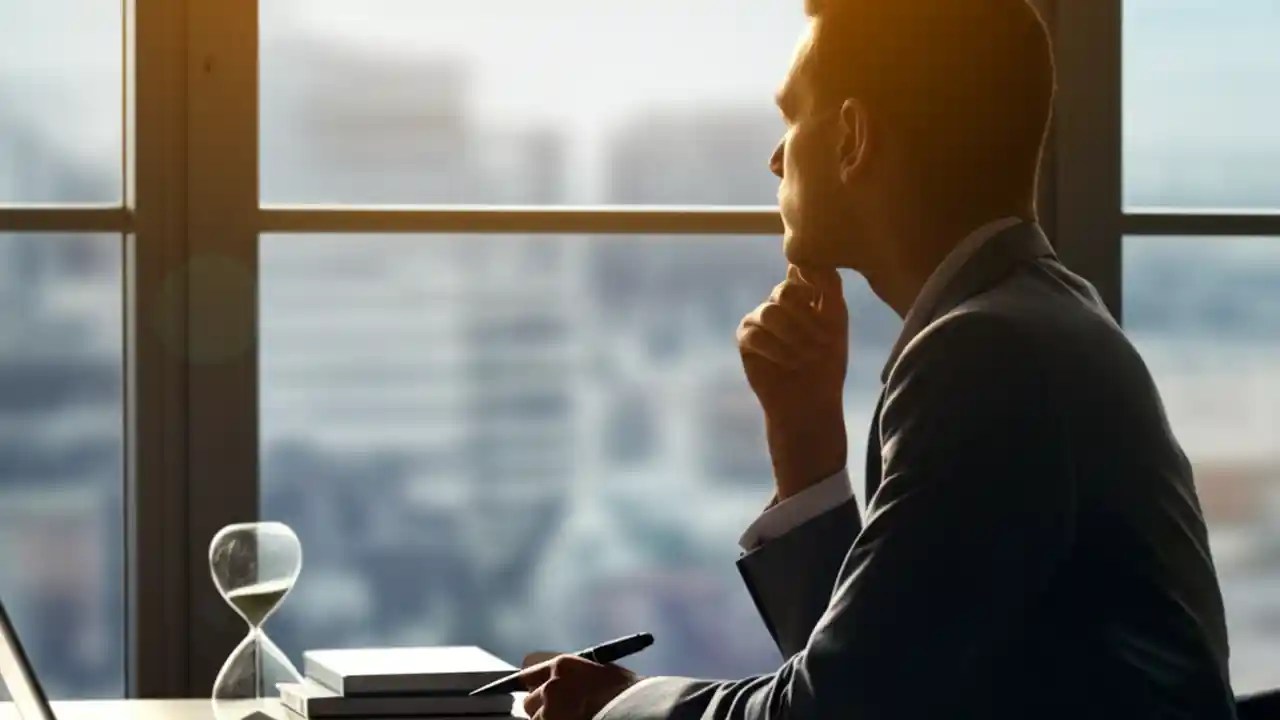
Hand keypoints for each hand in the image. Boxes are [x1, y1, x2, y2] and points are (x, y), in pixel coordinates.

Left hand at [520, 653, 638, 719]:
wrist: (632, 706)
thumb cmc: (623, 691)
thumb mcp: (598, 670)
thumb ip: (575, 675)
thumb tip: (564, 683)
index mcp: (561, 666)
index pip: (528, 674)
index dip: (532, 686)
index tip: (533, 692)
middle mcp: (550, 685)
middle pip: (528, 700)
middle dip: (539, 707)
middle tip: (556, 711)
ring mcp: (550, 709)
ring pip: (535, 718)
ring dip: (546, 719)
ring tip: (567, 717)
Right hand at [737, 265, 848, 498]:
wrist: (810, 402)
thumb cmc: (828, 363)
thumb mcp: (836, 320)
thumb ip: (826, 285)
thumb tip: (801, 259)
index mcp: (806, 293)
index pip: (803, 269)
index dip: (811, 280)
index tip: (821, 302)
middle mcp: (781, 301)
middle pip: (786, 290)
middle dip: (806, 319)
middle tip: (821, 344)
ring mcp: (761, 317)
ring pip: (770, 311)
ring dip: (793, 336)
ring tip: (805, 357)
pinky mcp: (745, 338)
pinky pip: (756, 333)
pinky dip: (776, 350)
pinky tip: (787, 364)